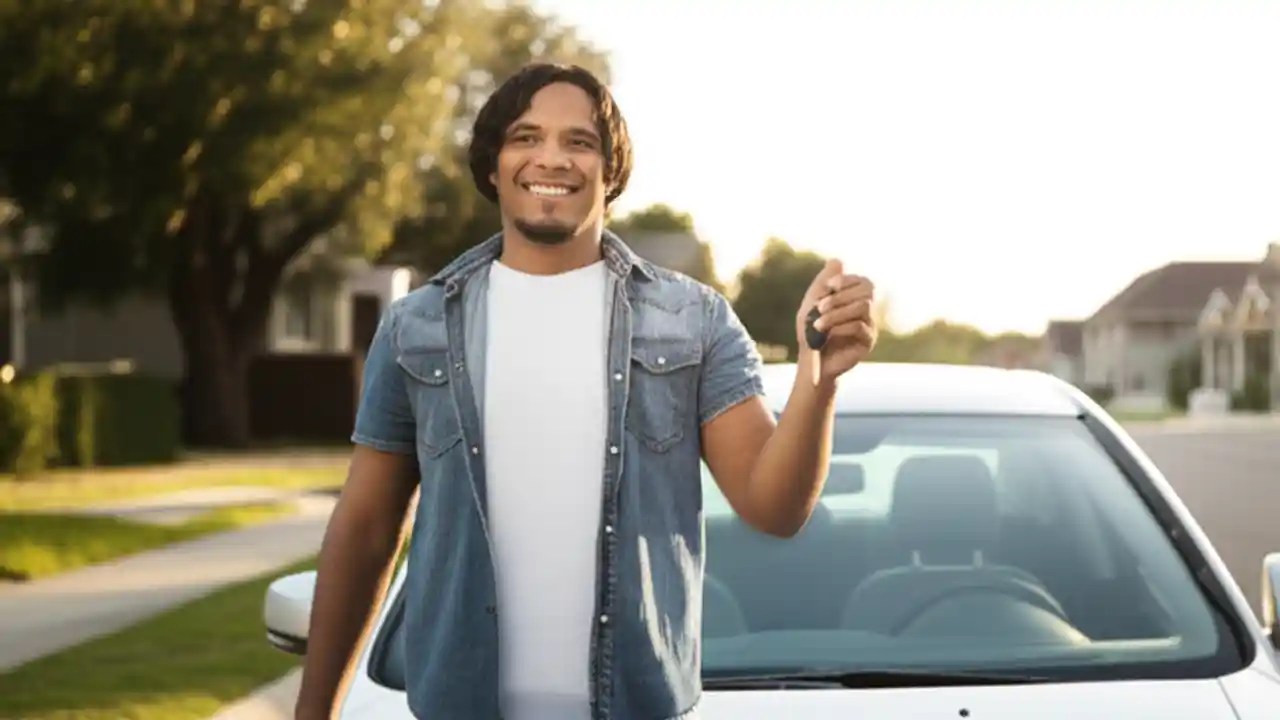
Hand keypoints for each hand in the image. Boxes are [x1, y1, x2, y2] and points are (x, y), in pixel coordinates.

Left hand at [795, 259, 876, 383]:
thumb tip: (837, 260)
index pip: (863, 281)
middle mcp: (866, 311)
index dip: (847, 279)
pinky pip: (859, 327)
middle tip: (819, 308)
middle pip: (867, 291)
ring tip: (818, 324)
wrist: (811, 362)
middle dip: (840, 296)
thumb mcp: (812, 304)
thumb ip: (824, 282)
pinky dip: (840, 326)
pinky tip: (826, 334)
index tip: (829, 285)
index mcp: (856, 300)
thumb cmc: (811, 332)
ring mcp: (870, 326)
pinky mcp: (867, 342)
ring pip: (864, 307)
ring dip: (837, 312)